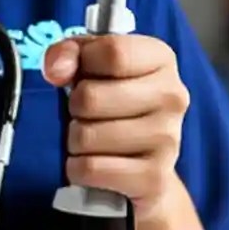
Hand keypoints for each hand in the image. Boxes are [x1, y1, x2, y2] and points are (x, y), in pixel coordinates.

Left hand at [43, 34, 197, 227]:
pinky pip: (91, 169)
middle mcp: (172, 96)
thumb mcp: (92, 66)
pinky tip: (93, 163)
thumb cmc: (115, 104)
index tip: (80, 73)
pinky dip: (79, 169)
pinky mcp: (154, 177)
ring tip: (92, 139)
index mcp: (161, 59)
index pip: (112, 52)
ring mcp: (167, 138)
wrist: (145, 166)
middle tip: (86, 113)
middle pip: (91, 97)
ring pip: (86, 136)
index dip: (82, 63)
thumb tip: (56, 69)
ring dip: (76, 141)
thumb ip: (68, 53)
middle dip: (74, 108)